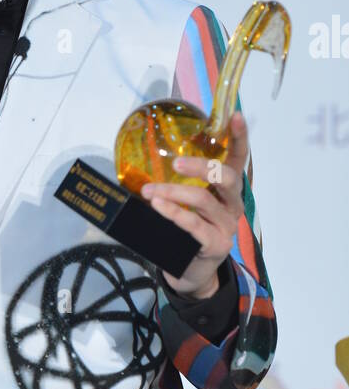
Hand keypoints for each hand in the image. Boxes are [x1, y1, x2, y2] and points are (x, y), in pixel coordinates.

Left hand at [140, 111, 246, 298]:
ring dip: (172, 192)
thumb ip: (183, 184)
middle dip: (202, 167)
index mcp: (228, 191)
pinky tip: (157, 205)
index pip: (239, 159)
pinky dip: (173, 213)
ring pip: (202, 201)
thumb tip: (152, 159)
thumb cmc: (188, 231)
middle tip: (178, 163)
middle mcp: (232, 205)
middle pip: (226, 177)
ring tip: (148, 190)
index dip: (240, 138)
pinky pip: (193, 224)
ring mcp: (226, 226)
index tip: (237, 116)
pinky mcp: (214, 245)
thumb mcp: (189, 205)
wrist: (191, 272)